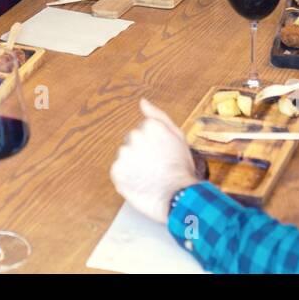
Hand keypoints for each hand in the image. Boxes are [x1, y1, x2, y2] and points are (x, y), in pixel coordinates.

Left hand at [110, 98, 199, 224]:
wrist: (179, 196)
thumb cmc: (181, 168)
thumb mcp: (178, 136)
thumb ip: (158, 116)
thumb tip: (143, 102)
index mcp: (149, 126)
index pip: (142, 132)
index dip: (152, 146)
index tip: (161, 155)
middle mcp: (134, 136)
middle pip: (131, 143)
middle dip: (140, 153)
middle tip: (155, 167)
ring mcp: (124, 154)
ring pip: (125, 157)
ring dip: (133, 165)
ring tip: (149, 176)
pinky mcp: (117, 172)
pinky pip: (118, 172)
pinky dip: (127, 178)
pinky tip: (140, 182)